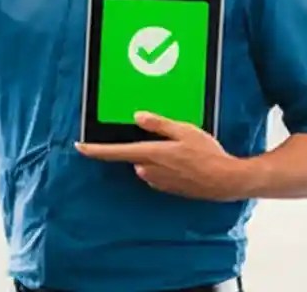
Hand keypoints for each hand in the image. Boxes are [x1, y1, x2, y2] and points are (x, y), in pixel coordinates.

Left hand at [75, 112, 250, 201]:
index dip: (95, 149)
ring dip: (157, 156)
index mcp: (151, 154)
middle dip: (145, 146)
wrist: (226, 181)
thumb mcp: (184, 130)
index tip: (80, 146)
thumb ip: (158, 124)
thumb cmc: (207, 154)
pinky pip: (158, 174)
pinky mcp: (168, 188)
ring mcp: (158, 182)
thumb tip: (137, 117)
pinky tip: (185, 162)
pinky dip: (166, 166)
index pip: (115, 152)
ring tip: (183, 150)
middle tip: (170, 138)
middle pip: (134, 155)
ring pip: (147, 164)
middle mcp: (149, 170)